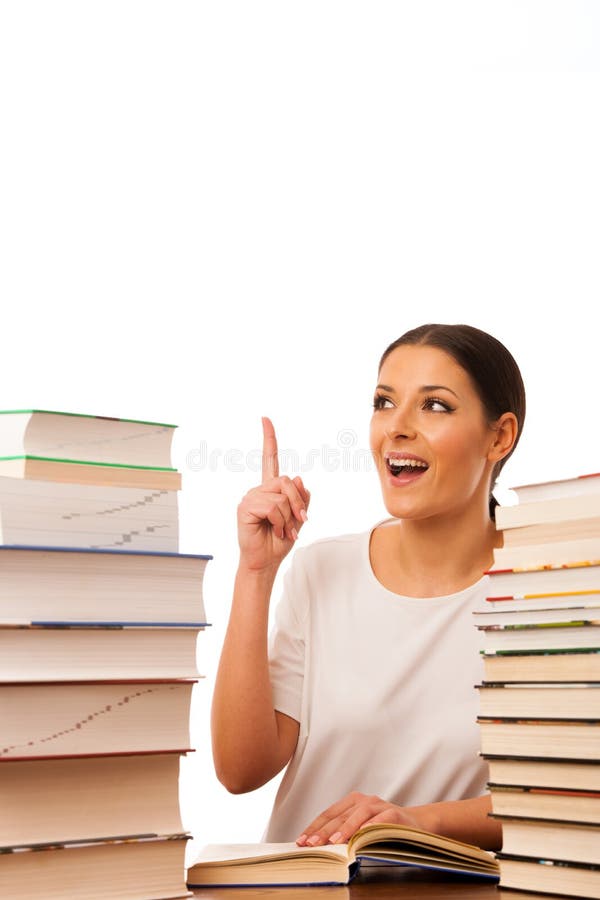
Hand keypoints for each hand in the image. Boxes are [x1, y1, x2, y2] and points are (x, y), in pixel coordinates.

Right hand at [237, 417, 309, 572]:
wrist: (266, 561)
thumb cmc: (279, 540)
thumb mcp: (298, 517)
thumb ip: (300, 497)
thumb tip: (296, 478)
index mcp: (270, 489)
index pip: (270, 459)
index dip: (269, 439)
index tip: (265, 419)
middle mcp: (258, 490)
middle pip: (286, 481)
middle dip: (297, 502)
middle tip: (299, 521)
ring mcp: (250, 497)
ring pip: (281, 495)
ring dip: (289, 516)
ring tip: (283, 530)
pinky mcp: (245, 507)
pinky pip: (272, 506)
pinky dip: (280, 521)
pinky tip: (275, 530)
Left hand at [296, 791, 437, 846]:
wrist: (417, 823)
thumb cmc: (384, 827)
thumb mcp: (361, 827)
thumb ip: (345, 832)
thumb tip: (320, 846)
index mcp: (353, 802)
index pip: (328, 814)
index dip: (314, 827)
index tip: (301, 841)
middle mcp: (364, 800)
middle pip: (340, 816)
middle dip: (323, 831)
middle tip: (311, 844)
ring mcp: (379, 806)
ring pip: (358, 815)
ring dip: (345, 829)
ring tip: (333, 842)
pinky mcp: (394, 814)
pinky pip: (379, 821)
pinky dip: (369, 829)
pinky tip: (360, 838)